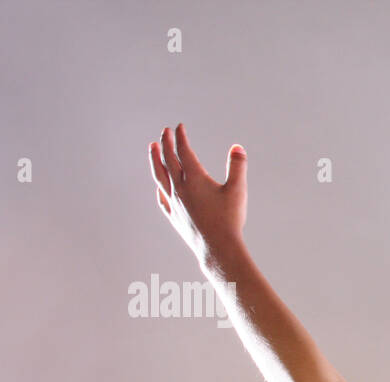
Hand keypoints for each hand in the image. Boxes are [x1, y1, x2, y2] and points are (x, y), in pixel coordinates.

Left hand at [148, 124, 246, 266]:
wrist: (218, 248)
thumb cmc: (229, 220)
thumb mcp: (237, 190)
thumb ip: (237, 166)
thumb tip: (237, 148)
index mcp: (194, 179)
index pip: (184, 151)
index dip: (181, 137)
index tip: (179, 127)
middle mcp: (180, 188)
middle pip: (168, 160)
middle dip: (166, 143)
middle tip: (165, 132)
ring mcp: (174, 203)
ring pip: (160, 176)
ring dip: (155, 160)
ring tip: (152, 148)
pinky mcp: (174, 216)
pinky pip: (162, 198)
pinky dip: (160, 188)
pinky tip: (160, 187)